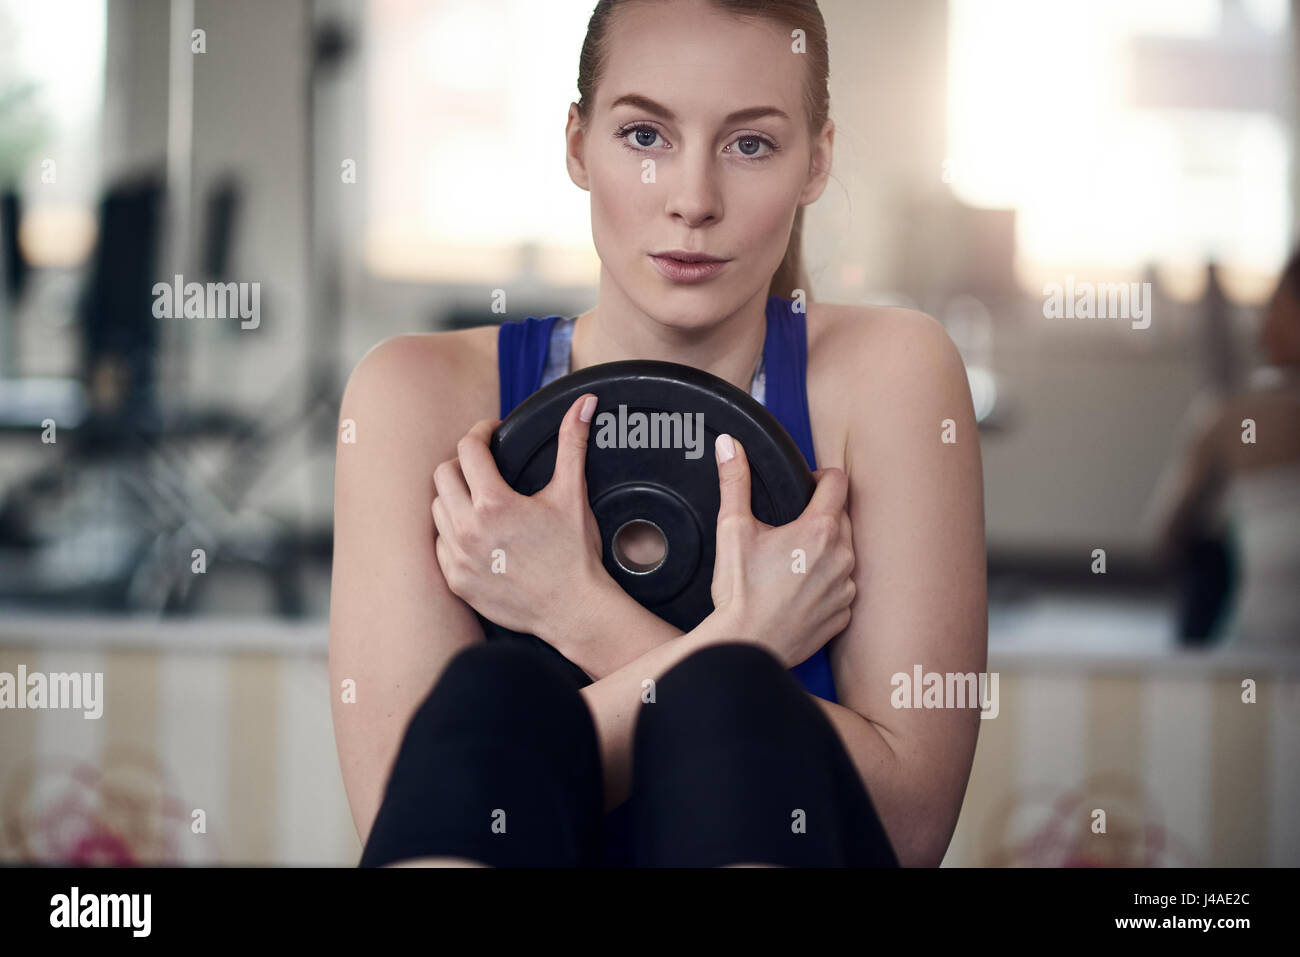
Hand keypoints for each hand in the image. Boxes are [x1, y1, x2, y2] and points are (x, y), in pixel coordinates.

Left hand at [431, 394, 605, 644]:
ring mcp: (458, 557)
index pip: (468, 449)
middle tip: (484, 467)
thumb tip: (584, 403)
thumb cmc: (574, 554)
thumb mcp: (572, 494)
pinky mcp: (456, 581)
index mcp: (494, 503)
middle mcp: (468, 529)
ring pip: (437, 509)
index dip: (481, 433)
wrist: (573, 609)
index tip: (491, 434)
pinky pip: (439, 545)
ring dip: (454, 498)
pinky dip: (452, 534)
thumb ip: (572, 444)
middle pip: (443, 475)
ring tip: (479, 499)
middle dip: (463, 464)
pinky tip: (476, 534)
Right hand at [707, 433, 855, 667]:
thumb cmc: (740, 592)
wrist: (745, 645)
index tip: (804, 487)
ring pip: (845, 554)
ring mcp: (846, 589)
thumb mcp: (733, 528)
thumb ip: (735, 481)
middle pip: (842, 517)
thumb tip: (729, 446)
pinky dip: (826, 585)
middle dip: (820, 515)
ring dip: (826, 551)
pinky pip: (842, 589)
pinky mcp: (843, 616)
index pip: (838, 482)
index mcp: (819, 529)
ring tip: (792, 563)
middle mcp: (842, 556)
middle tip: (789, 528)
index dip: (820, 478)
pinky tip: (798, 591)